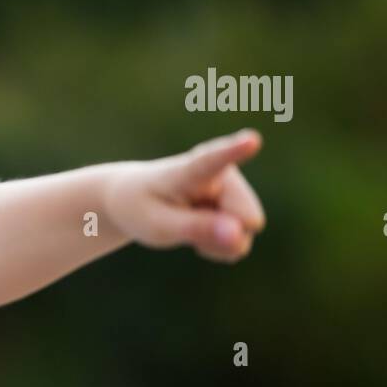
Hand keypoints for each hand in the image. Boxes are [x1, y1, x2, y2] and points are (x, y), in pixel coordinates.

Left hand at [105, 129, 265, 261]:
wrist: (134, 200)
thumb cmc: (141, 208)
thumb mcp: (158, 225)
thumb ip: (197, 228)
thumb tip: (239, 234)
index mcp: (192, 169)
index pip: (216, 160)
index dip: (235, 151)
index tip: (253, 139)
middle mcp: (223, 174)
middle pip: (247, 219)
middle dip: (221, 236)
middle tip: (184, 225)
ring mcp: (235, 189)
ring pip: (245, 234)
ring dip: (217, 243)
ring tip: (188, 225)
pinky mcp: (239, 205)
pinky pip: (240, 243)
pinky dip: (219, 246)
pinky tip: (199, 231)